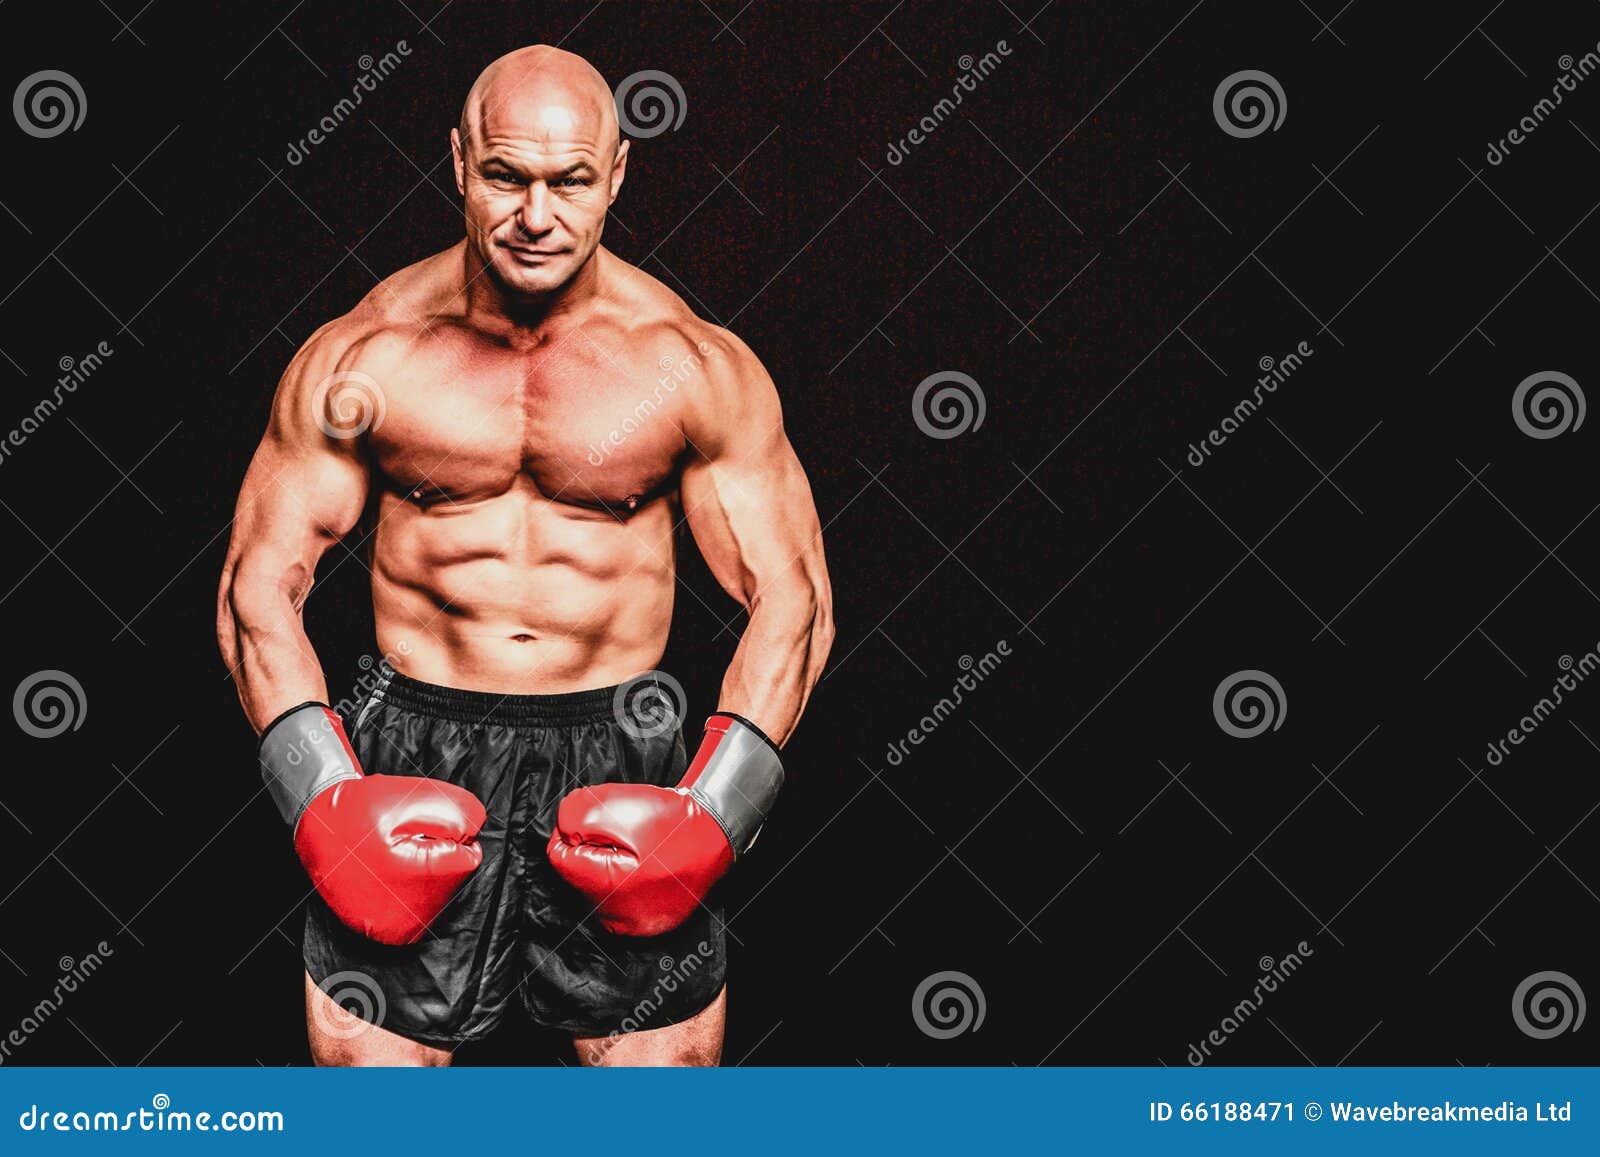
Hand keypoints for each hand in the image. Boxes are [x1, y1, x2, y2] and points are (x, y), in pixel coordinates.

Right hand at [296, 774, 485, 945]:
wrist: (313, 826)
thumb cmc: (362, 809)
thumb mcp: (416, 797)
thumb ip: (458, 813)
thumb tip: (476, 831)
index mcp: (415, 886)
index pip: (468, 859)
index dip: (448, 833)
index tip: (418, 827)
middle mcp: (404, 923)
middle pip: (453, 881)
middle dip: (437, 854)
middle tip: (400, 841)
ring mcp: (390, 932)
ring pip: (437, 893)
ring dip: (424, 871)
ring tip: (390, 856)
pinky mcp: (380, 932)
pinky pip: (415, 904)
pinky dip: (409, 885)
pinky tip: (385, 870)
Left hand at [546, 783, 732, 936]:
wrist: (716, 832)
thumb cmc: (669, 820)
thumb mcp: (612, 804)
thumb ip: (574, 816)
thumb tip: (563, 832)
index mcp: (606, 890)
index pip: (559, 858)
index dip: (575, 830)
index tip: (600, 820)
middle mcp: (618, 919)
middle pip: (578, 877)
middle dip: (592, 850)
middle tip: (625, 833)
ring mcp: (637, 926)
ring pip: (597, 890)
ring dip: (608, 865)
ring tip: (639, 849)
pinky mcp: (651, 924)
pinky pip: (621, 901)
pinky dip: (625, 880)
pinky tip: (646, 864)